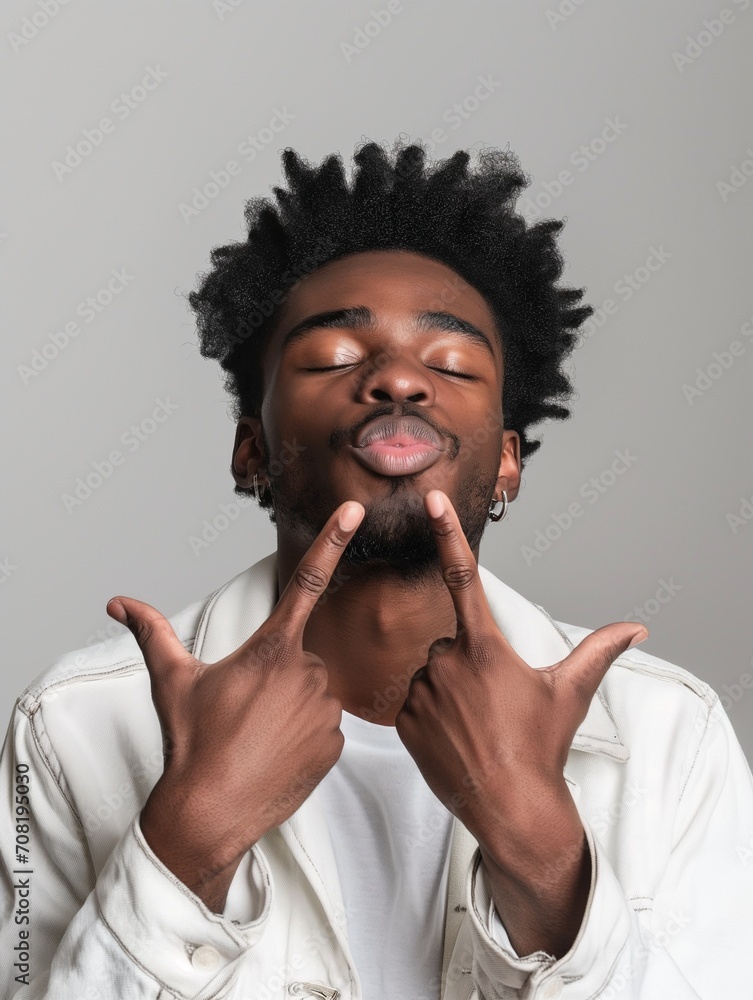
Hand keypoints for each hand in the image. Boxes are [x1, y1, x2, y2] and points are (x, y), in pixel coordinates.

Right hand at [106, 500, 364, 910]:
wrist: (210, 813)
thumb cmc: (190, 743)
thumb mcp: (171, 681)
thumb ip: (151, 632)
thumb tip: (118, 602)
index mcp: (271, 649)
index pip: (307, 581)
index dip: (334, 541)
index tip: (354, 511)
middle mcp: (307, 672)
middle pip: (299, 659)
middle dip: (277, 678)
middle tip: (246, 713)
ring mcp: (326, 710)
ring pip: (314, 693)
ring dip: (292, 707)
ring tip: (259, 737)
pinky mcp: (336, 744)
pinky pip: (325, 727)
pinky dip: (305, 735)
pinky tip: (277, 754)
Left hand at [395, 489, 647, 955]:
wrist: (510, 807)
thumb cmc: (541, 746)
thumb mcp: (570, 693)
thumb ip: (598, 651)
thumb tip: (636, 628)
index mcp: (485, 648)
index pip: (464, 577)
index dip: (447, 534)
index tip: (431, 500)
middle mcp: (446, 662)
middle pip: (451, 643)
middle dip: (467, 665)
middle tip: (491, 704)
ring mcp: (421, 693)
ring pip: (431, 673)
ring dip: (447, 690)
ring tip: (474, 725)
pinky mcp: (402, 721)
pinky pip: (413, 702)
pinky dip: (430, 713)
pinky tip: (453, 737)